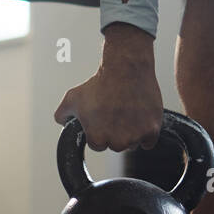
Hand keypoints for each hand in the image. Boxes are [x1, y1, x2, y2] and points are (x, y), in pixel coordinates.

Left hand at [54, 23, 163, 150]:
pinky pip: (149, 142)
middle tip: (116, 114)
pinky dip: (147, 133)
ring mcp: (136, 136)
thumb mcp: (72, 98)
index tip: (103, 120)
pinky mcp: (152, 130)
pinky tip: (140, 118)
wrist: (125, 67)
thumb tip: (61, 122)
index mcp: (97, 139)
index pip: (98, 145)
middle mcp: (117, 142)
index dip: (99, 131)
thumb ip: (62, 114)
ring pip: (133, 143)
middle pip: (116, 145)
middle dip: (115, 133)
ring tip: (128, 112)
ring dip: (131, 133)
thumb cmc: (99, 83)